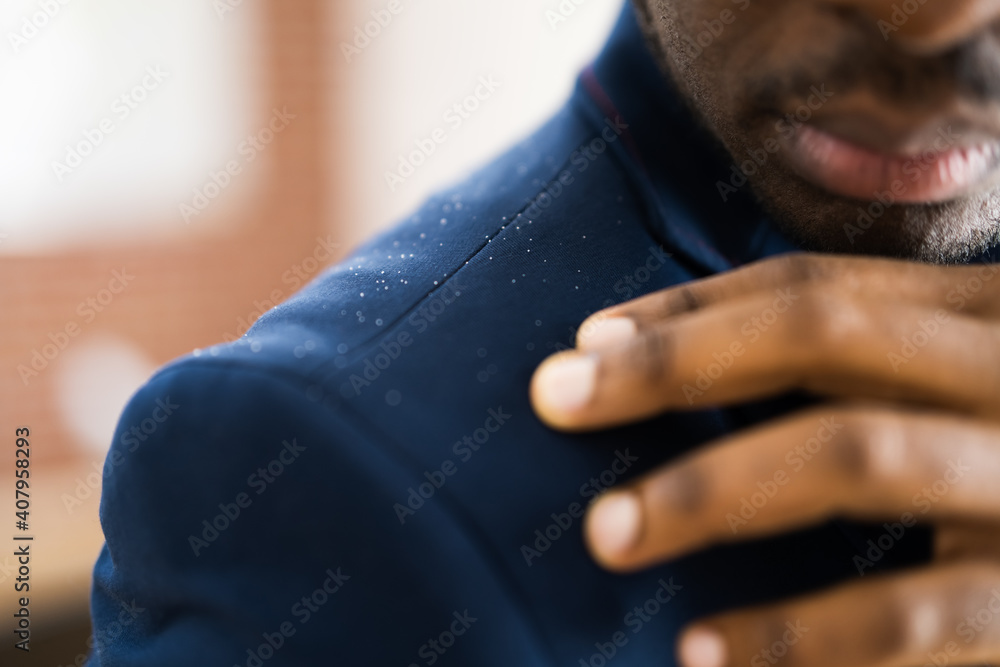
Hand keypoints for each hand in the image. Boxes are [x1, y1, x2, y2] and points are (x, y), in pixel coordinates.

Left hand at [530, 253, 999, 666]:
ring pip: (856, 454)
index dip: (693, 310)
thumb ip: (866, 374)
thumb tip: (683, 361)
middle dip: (677, 363)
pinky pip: (910, 617)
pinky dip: (797, 637)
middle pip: (823, 336)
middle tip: (555, 396)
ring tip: (606, 532)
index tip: (587, 340)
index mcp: (990, 320)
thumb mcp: (963, 392)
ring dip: (714, 490)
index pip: (816, 288)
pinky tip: (703, 655)